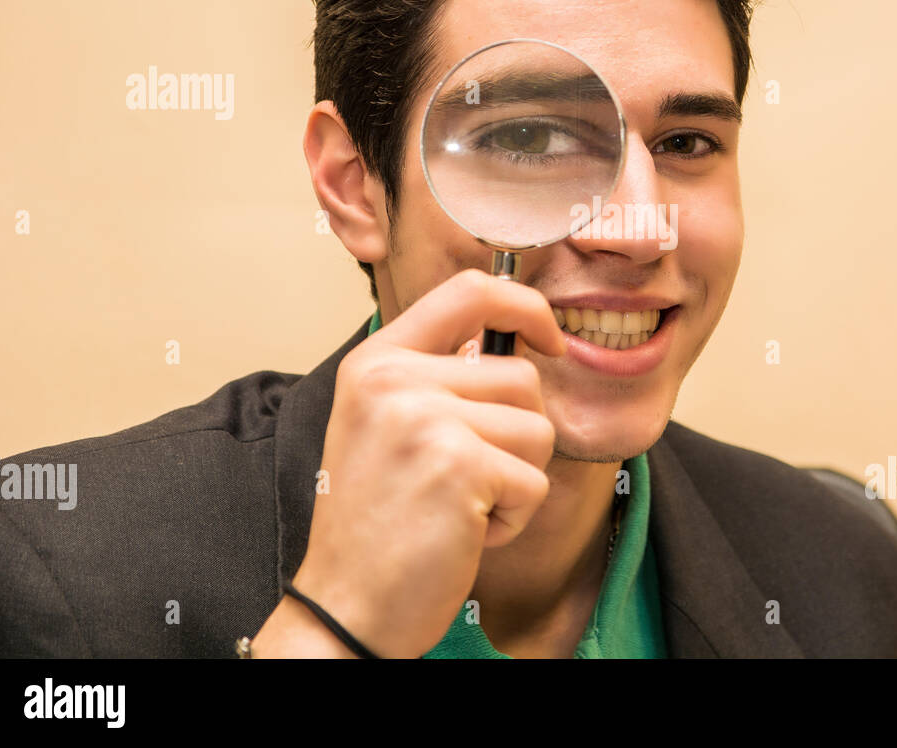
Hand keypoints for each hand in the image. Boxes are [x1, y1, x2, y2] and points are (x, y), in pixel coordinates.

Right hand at [251, 268, 565, 657]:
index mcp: (376, 360)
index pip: (469, 291)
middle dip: (519, 435)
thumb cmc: (378, 523)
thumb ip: (436, 376)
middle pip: (523, 376)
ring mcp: (424, 418)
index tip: (549, 337)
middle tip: (466, 480)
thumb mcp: (386, 425)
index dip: (527, 305)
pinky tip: (466, 532)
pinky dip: (515, 518)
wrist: (347, 605)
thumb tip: (508, 341)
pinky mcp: (458, 465)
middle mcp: (394, 379)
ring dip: (518, 478)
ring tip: (463, 505)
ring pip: (538, 428)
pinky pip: (535, 481)